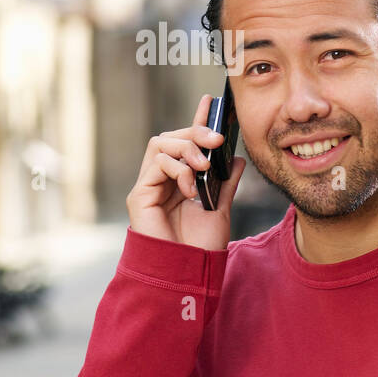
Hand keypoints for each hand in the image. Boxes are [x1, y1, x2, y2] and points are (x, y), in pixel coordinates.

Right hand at [125, 92, 245, 249]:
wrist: (186, 273)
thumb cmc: (199, 248)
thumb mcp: (220, 210)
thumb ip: (226, 184)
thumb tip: (238, 159)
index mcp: (180, 181)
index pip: (187, 143)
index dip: (197, 121)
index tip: (211, 102)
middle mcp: (162, 180)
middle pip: (171, 138)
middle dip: (195, 132)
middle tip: (217, 139)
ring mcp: (149, 186)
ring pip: (161, 144)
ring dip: (186, 148)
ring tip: (203, 166)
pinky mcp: (139, 195)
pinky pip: (156, 163)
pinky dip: (177, 169)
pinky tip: (189, 187)